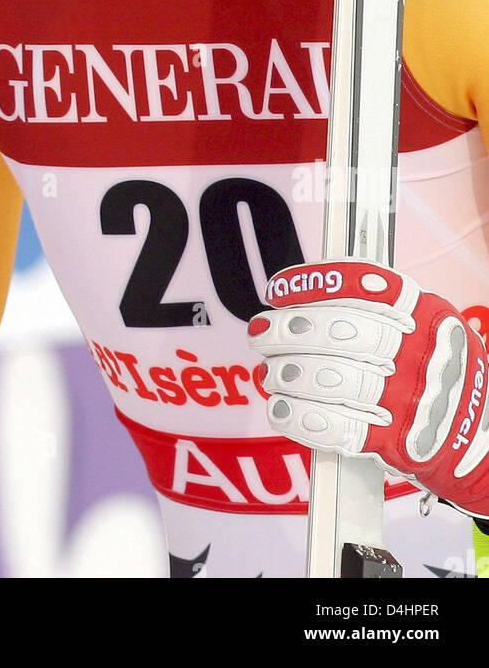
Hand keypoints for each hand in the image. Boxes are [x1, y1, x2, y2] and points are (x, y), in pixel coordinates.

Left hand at [246, 260, 488, 517]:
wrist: (480, 437)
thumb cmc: (437, 371)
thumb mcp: (426, 324)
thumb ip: (376, 307)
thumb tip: (304, 295)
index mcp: (424, 313)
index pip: (363, 284)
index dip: (313, 283)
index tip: (278, 290)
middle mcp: (419, 352)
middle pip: (341, 331)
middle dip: (289, 330)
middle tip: (260, 332)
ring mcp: (410, 399)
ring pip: (334, 379)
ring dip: (289, 375)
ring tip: (270, 373)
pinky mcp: (398, 443)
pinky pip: (340, 427)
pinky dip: (303, 418)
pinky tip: (282, 408)